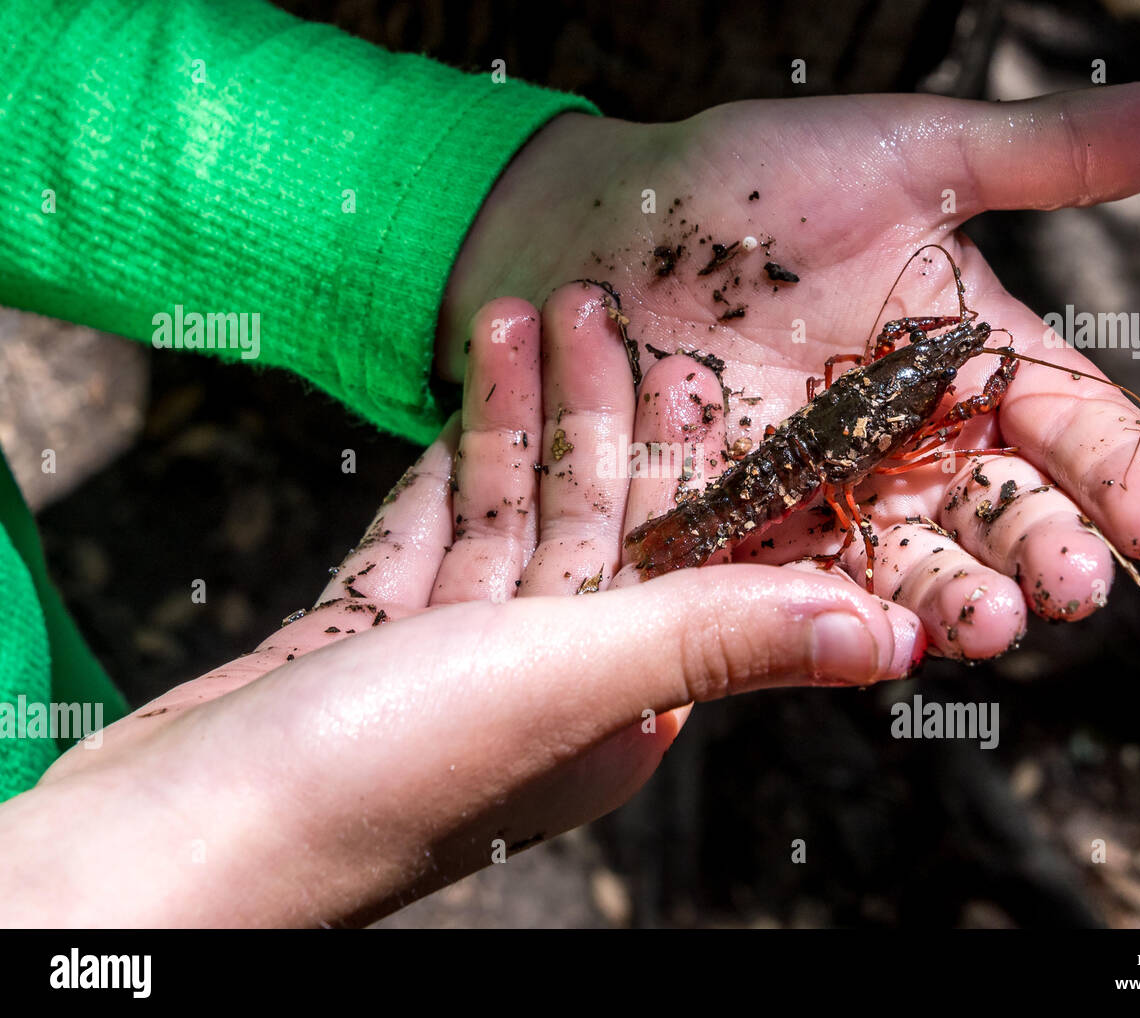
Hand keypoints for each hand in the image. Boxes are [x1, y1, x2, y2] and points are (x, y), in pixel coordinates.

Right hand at [0, 290, 917, 927]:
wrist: (174, 837)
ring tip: (520, 309)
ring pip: (505, 516)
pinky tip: (462, 397)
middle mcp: (548, 685)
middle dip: (599, 410)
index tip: (709, 363)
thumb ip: (721, 641)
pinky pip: (427, 534)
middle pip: (592, 521)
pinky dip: (445, 464)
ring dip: (517, 417)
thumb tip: (887, 634)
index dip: (701, 458)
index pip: (689, 561)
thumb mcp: (568, 685)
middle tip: (603, 298)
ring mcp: (453, 663)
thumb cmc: (377, 779)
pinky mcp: (368, 642)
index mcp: (620, 704)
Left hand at [441, 78, 1139, 658]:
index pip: (1066, 422)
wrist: (597, 230)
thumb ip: (1040, 155)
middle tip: (1076, 584)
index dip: (1118, 471)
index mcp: (964, 357)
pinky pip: (804, 588)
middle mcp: (908, 441)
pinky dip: (842, 619)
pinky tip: (881, 642)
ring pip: (912, 566)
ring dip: (958, 602)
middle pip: (998, 513)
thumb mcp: (902, 156)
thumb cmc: (746, 185)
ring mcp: (829, 494)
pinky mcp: (748, 536)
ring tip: (995, 623)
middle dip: (1043, 552)